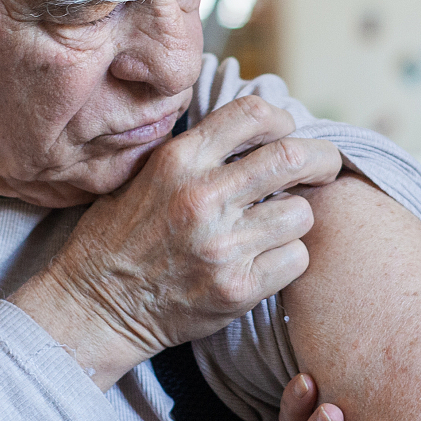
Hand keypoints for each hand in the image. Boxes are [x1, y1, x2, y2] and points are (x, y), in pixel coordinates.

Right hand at [14, 96, 343, 380]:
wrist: (95, 306)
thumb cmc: (119, 238)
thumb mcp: (143, 175)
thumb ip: (196, 152)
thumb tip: (257, 129)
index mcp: (179, 159)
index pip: (255, 113)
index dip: (282, 120)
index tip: (287, 133)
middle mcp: (203, 196)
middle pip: (294, 157)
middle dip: (321, 159)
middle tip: (325, 167)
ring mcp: (222, 245)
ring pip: (301, 212)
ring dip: (296, 216)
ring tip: (275, 225)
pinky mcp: (237, 288)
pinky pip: (296, 258)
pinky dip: (288, 258)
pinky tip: (265, 260)